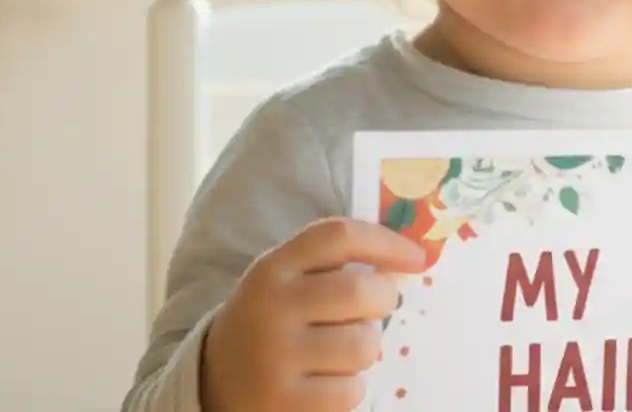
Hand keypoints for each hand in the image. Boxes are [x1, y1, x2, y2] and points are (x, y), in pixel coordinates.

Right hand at [201, 217, 426, 411]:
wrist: (214, 382)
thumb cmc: (272, 323)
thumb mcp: (287, 282)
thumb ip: (334, 266)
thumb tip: (411, 261)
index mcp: (273, 268)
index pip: (339, 236)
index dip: (387, 243)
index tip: (417, 258)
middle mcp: (271, 306)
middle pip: (361, 290)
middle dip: (384, 299)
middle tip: (376, 308)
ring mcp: (275, 357)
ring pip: (364, 344)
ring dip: (366, 347)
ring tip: (342, 349)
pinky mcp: (283, 402)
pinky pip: (352, 390)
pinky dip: (350, 387)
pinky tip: (326, 382)